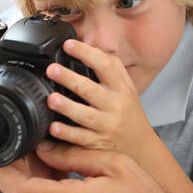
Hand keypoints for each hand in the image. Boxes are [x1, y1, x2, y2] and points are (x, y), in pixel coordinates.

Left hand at [42, 38, 163, 171]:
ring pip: (86, 116)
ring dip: (67, 107)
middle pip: (91, 90)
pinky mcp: (98, 143)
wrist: (141, 147)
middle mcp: (115, 106)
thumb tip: (91, 46)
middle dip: (70, 79)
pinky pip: (81, 138)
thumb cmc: (129, 113)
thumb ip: (112, 67)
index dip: (86, 53)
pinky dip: (67, 134)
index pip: (105, 66)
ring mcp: (106, 125)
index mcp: (121, 88)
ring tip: (51, 98)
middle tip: (52, 70)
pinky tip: (54, 128)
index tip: (68, 45)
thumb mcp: (127, 87)